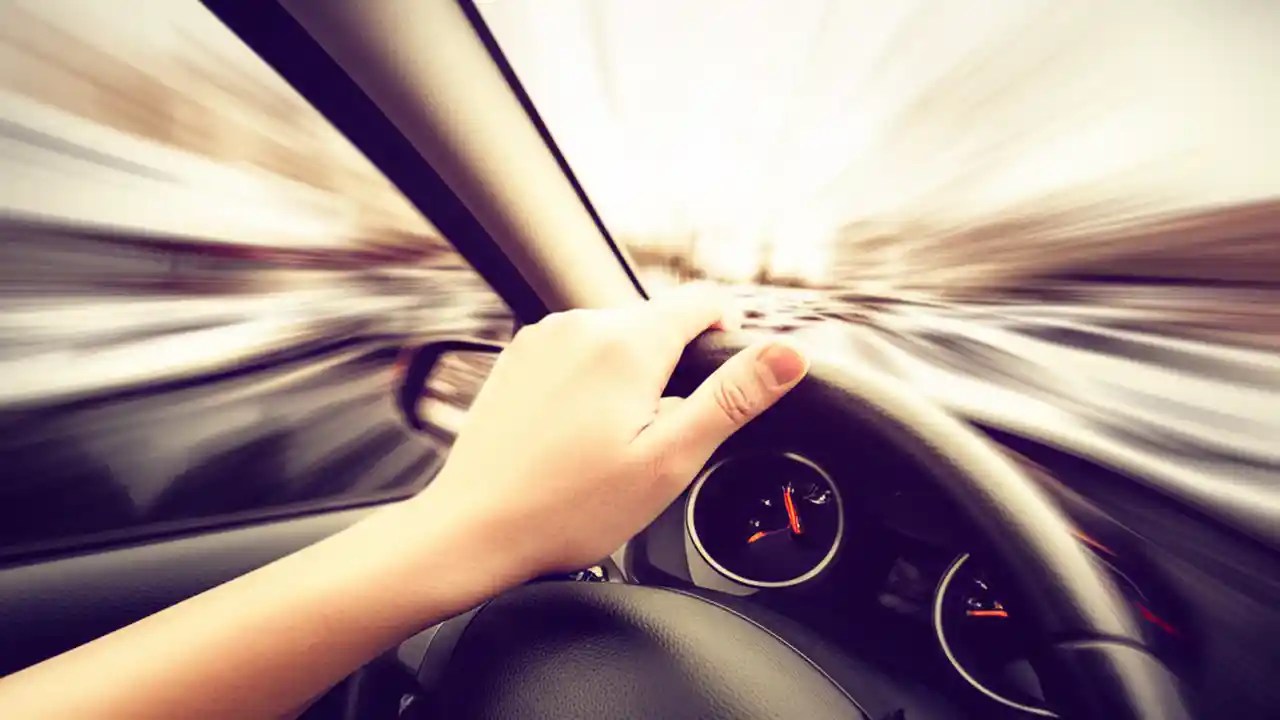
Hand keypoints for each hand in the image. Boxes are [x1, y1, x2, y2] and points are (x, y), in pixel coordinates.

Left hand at [416, 285, 808, 579]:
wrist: (474, 528)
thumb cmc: (569, 507)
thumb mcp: (669, 458)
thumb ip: (733, 398)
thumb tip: (789, 353)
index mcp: (627, 341)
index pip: (704, 301)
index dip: (730, 335)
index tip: (725, 383)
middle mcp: (581, 323)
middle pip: (658, 323)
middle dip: (675, 369)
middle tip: (660, 438)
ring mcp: (543, 337)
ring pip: (616, 339)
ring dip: (631, 376)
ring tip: (612, 444)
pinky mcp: (518, 358)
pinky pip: (576, 354)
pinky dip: (590, 383)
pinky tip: (576, 436)